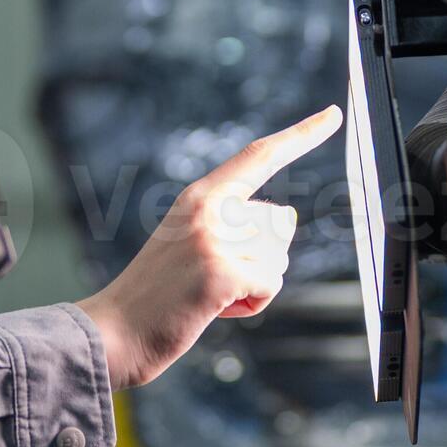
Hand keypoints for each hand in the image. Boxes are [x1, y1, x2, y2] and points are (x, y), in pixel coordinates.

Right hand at [77, 106, 339, 388]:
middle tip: (214, 279)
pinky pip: (270, 284)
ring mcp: (212, 238)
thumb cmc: (159, 295)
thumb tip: (289, 217)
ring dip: (255, 285)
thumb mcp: (196, 246)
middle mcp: (207, 208)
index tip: (334, 114)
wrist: (112, 332)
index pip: (260, 155)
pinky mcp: (219, 271)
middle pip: (280, 224)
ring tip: (209, 295)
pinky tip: (217, 309)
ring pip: (279, 258)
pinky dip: (253, 303)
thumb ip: (240, 227)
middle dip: (262, 259)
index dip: (301, 135)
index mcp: (199, 196)